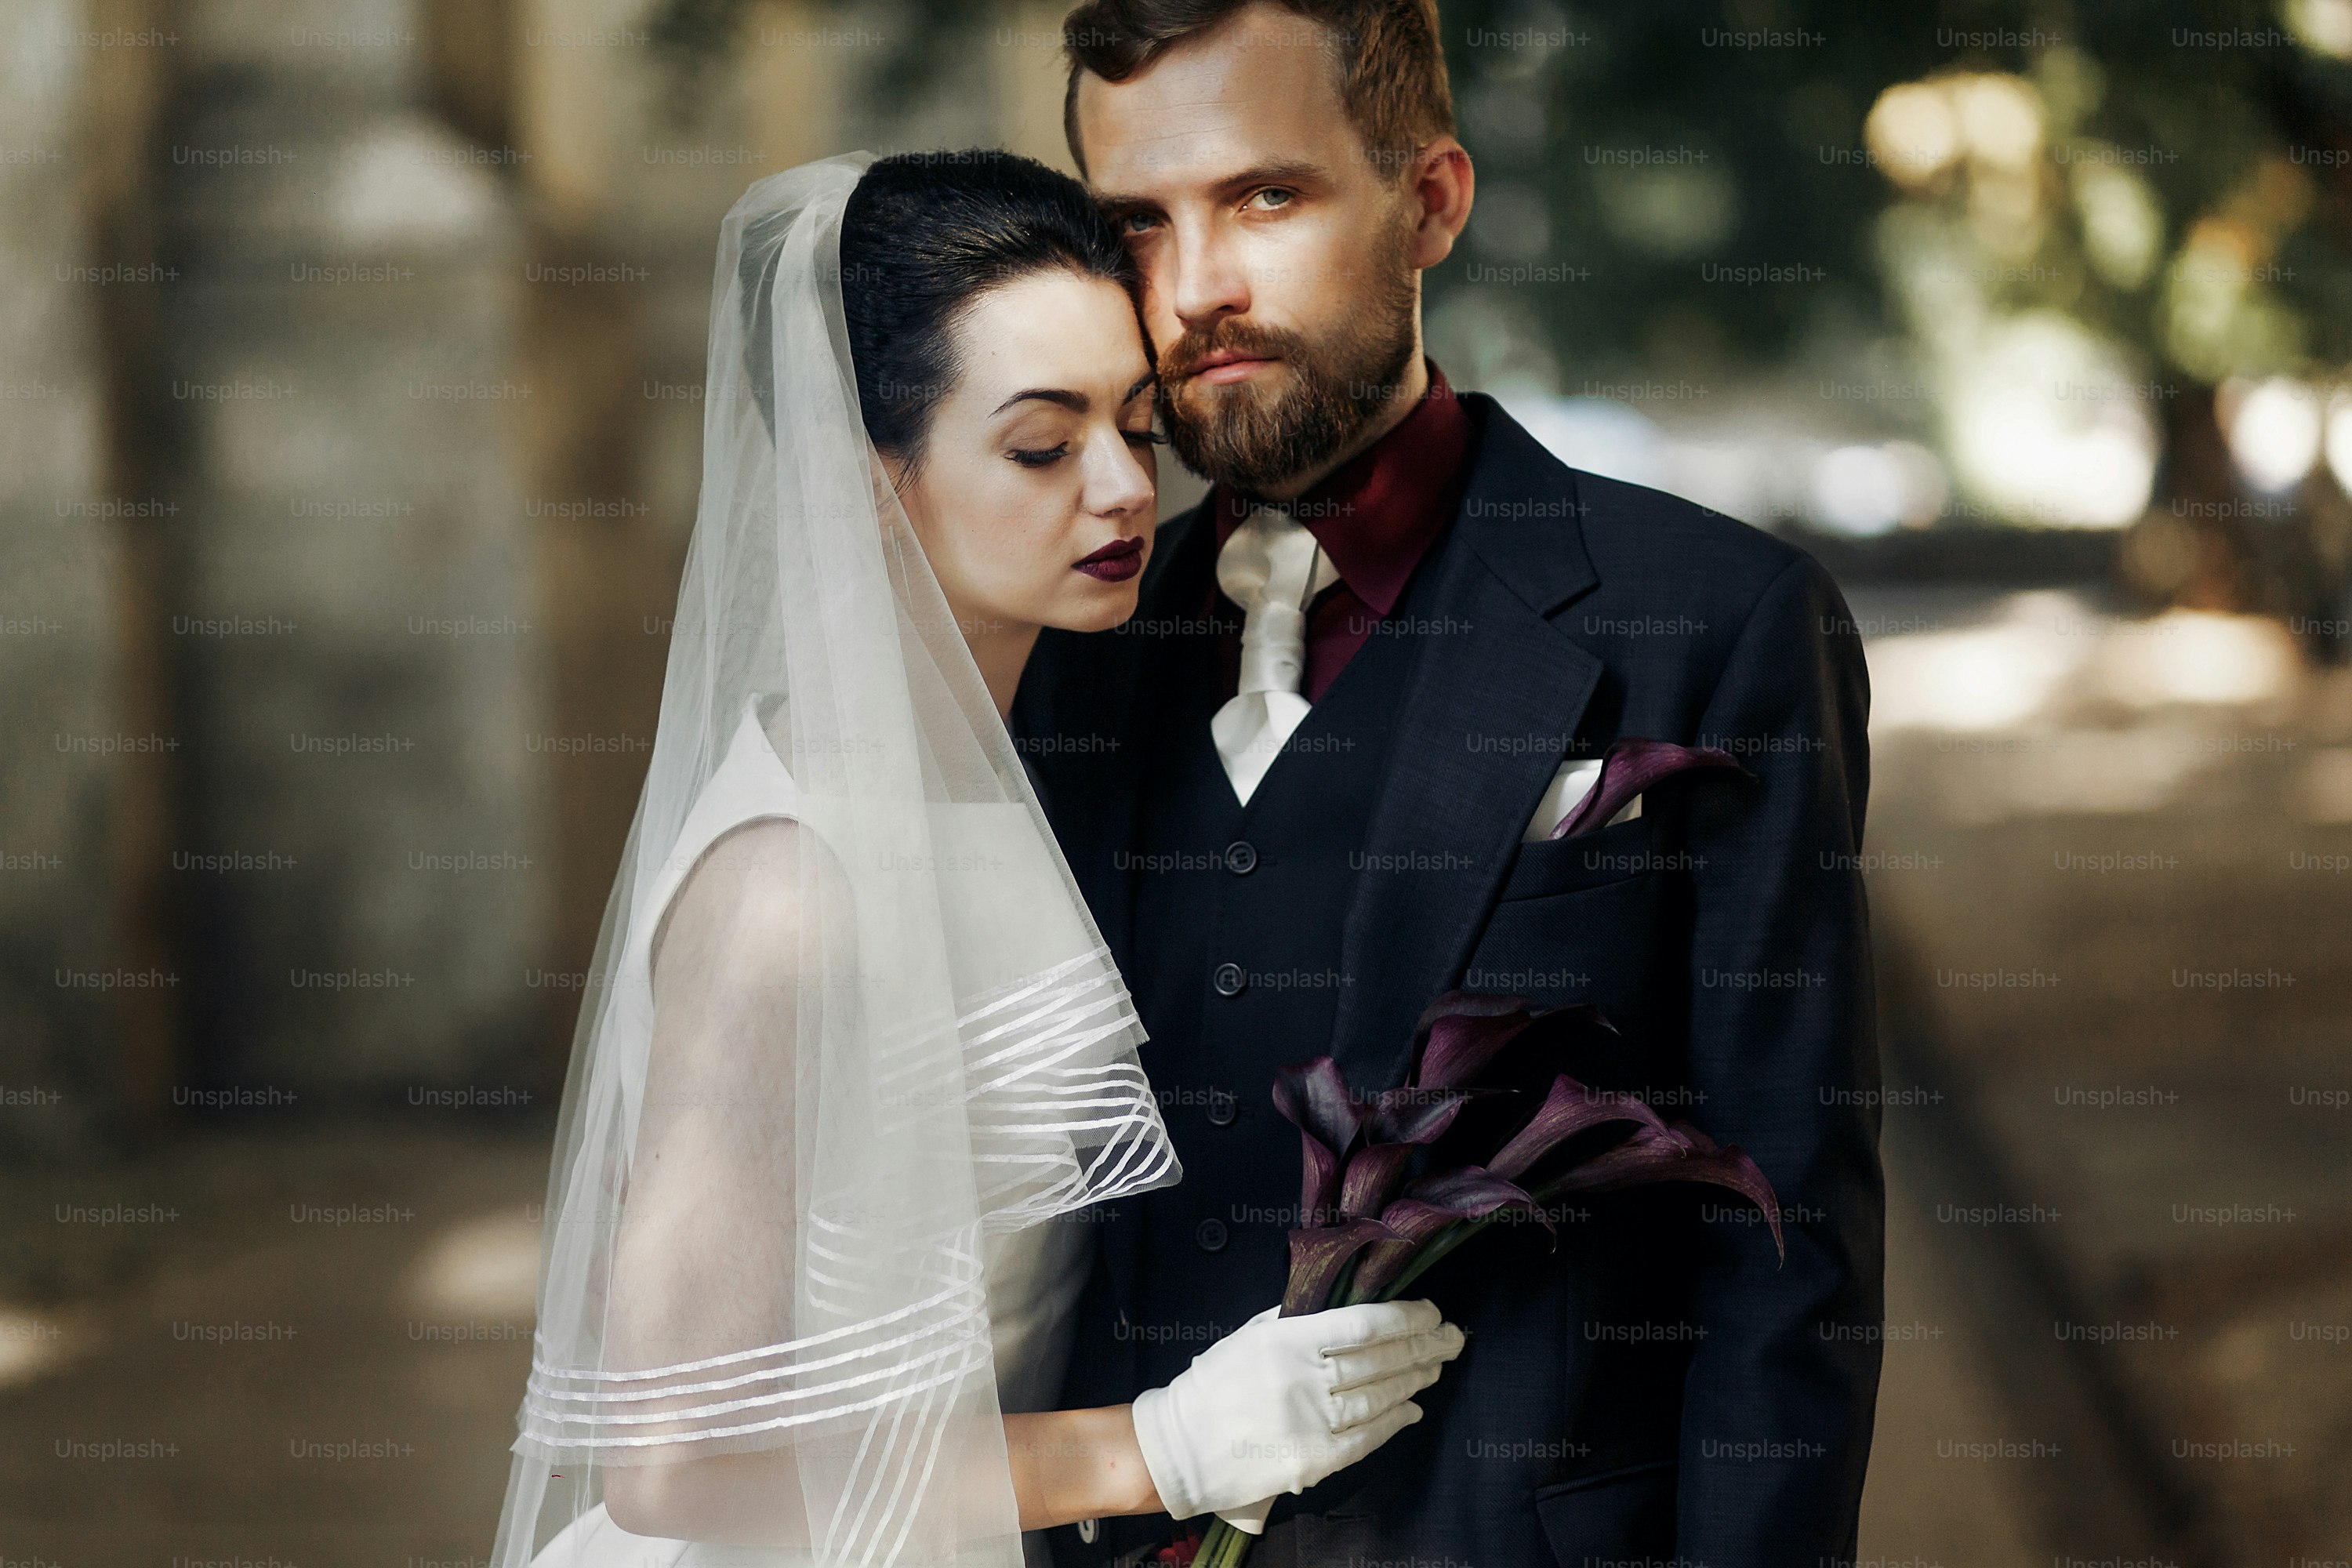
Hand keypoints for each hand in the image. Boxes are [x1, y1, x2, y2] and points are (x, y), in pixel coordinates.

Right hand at [1127, 1299, 1464, 1522]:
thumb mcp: (1252, 1335)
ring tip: (1435, 1367)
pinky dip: (1394, 1421)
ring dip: (1414, 1380)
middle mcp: (1302, 1378)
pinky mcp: (1313, 1460)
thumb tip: (1353, 1309)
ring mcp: (1310, 1422)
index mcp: (1287, 1339)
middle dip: (1423, 1346)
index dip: (1406, 1317)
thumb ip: (1298, 1321)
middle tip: (1451, 1338)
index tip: (1431, 1311)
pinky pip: (1367, 1438)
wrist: (1180, 1446)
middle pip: (1380, 1359)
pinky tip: (1412, 1408)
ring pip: (1379, 1396)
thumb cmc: (1216, 1384)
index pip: (1363, 1324)